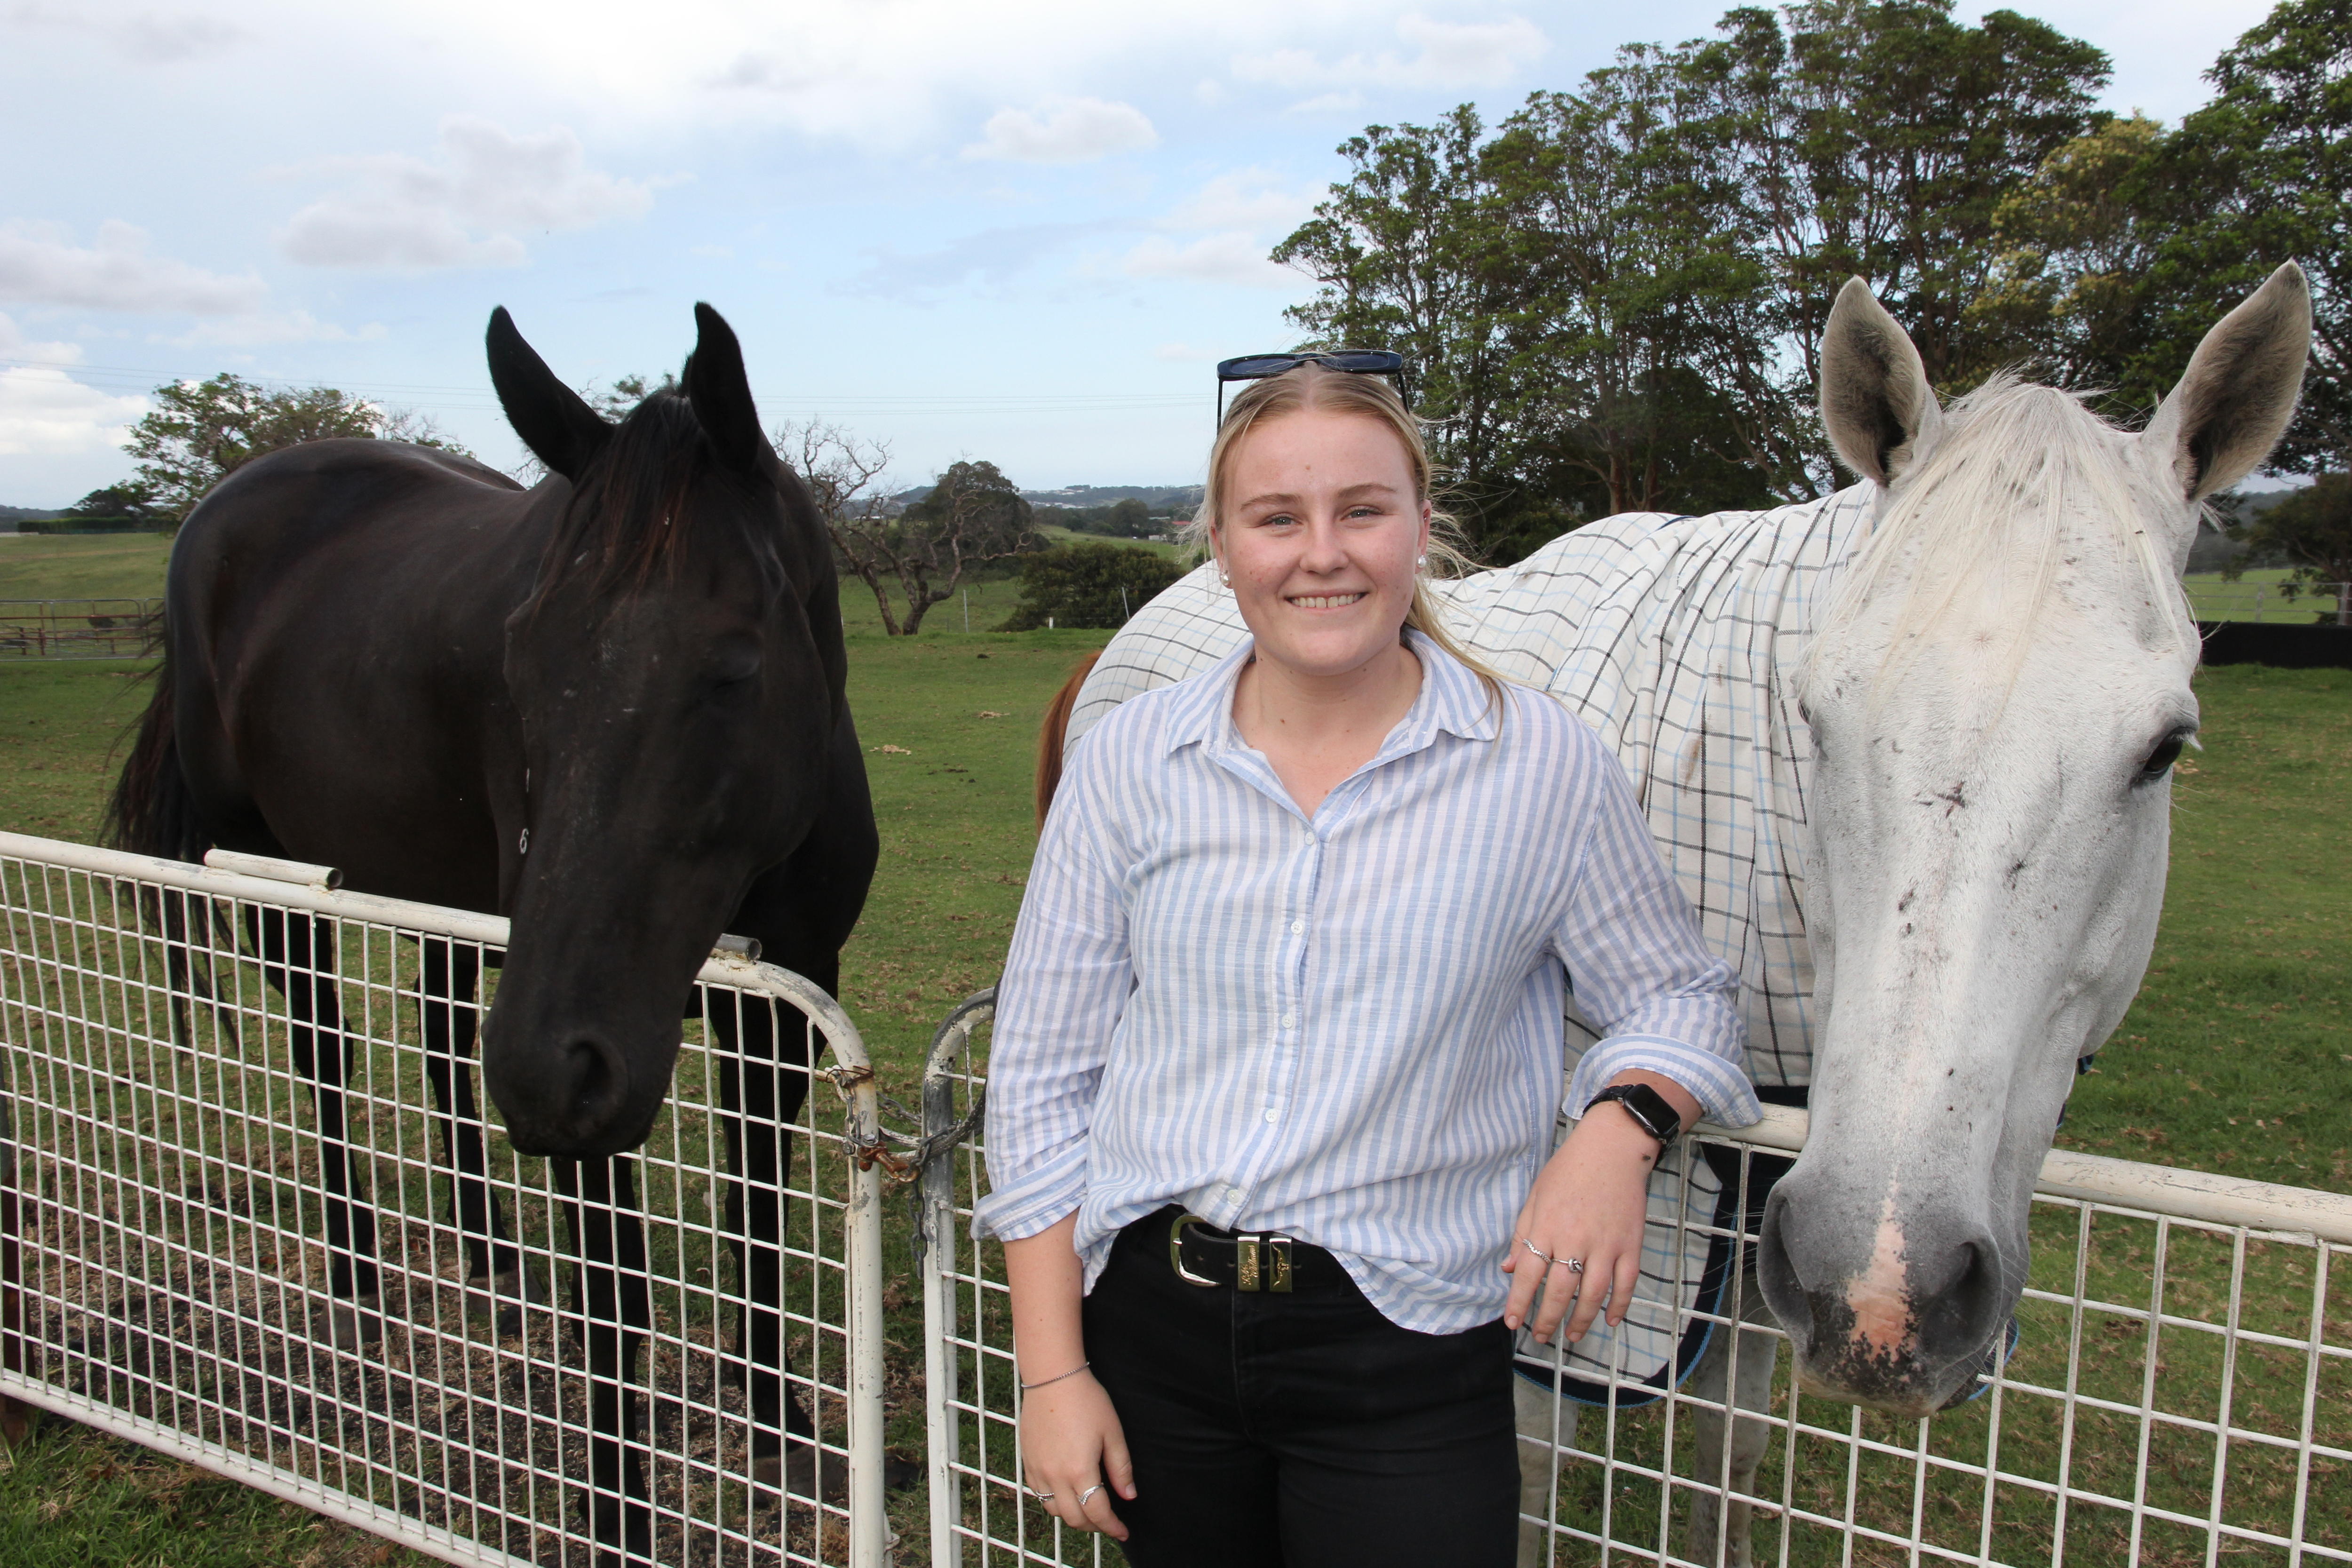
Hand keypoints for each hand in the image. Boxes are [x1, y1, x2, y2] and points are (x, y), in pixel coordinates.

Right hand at [1019, 1368, 1135, 1539]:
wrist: (1053, 1377)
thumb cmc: (1086, 1400)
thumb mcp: (1113, 1433)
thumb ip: (1121, 1468)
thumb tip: (1128, 1495)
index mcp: (1080, 1470)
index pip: (1097, 1513)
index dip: (1112, 1527)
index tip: (1123, 1532)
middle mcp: (1055, 1475)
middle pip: (1074, 1518)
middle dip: (1094, 1526)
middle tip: (1108, 1523)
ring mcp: (1037, 1469)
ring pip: (1054, 1510)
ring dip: (1072, 1516)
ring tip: (1088, 1509)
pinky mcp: (1027, 1461)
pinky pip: (1038, 1493)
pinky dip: (1053, 1501)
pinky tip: (1066, 1492)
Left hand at [1501, 1103, 1659, 1346]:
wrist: (1612, 1148)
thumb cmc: (1569, 1170)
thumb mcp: (1536, 1197)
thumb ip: (1522, 1234)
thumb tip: (1508, 1269)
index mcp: (1546, 1227)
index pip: (1527, 1275)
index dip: (1518, 1303)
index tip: (1512, 1323)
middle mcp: (1575, 1240)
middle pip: (1559, 1292)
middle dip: (1548, 1320)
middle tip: (1541, 1336)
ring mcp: (1606, 1244)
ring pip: (1593, 1294)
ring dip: (1581, 1320)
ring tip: (1571, 1335)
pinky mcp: (1630, 1244)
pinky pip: (1626, 1283)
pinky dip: (1619, 1305)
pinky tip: (1610, 1321)